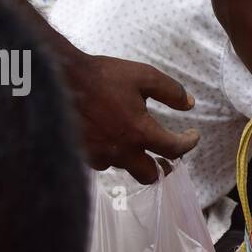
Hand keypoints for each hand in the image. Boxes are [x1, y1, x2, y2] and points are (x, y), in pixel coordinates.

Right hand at [67, 52, 199, 183]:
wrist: (58, 78)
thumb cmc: (101, 75)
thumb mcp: (143, 75)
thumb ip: (171, 91)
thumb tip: (190, 104)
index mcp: (140, 132)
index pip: (174, 149)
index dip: (189, 143)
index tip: (193, 136)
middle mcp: (121, 151)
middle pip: (150, 175)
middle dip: (161, 168)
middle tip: (166, 157)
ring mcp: (100, 156)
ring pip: (125, 168)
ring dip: (134, 158)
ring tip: (136, 145)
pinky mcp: (82, 155)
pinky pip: (103, 162)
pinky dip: (112, 154)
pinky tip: (111, 140)